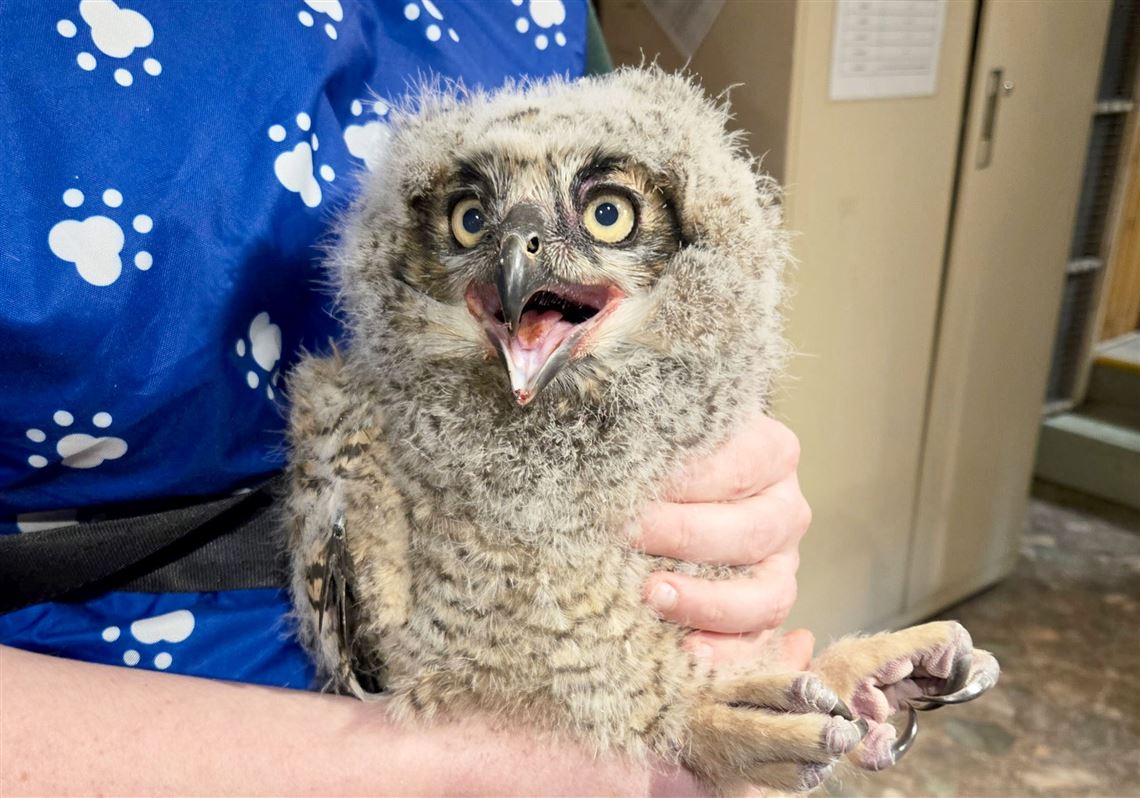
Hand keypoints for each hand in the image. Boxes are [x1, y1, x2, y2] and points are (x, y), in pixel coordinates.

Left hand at [634, 415, 813, 668]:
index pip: (739, 465)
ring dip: (705, 601)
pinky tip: (686, 651)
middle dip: (682, 535)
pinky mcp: (764, 612)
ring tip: (652, 595)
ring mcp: (781, 566)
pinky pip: (758, 643)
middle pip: (749, 531)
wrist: (667, 489)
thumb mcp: (657, 427)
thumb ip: (644, 423)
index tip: (633, 483)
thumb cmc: (659, 452)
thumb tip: (604, 425)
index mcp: (772, 453)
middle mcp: (786, 510)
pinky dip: (725, 652)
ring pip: (766, 596)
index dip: (687, 478)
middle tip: (627, 533)